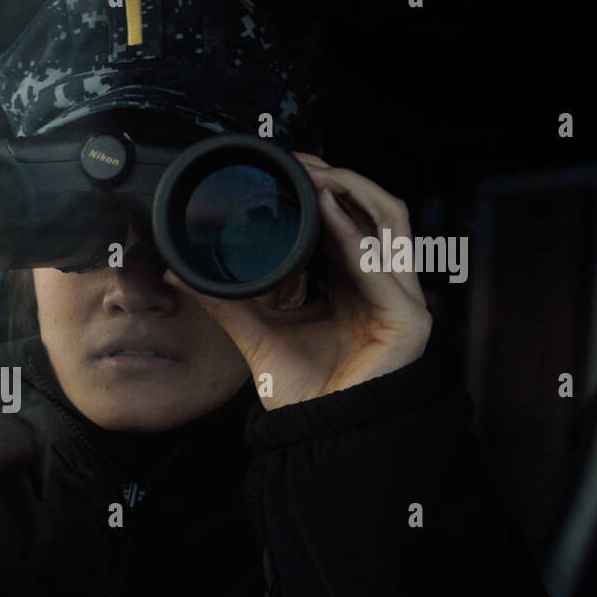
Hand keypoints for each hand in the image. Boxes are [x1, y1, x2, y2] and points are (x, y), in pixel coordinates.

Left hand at [182, 154, 432, 409]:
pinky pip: (383, 265)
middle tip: (300, 161)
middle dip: (340, 179)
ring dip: (353, 192)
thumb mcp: (254, 332)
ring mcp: (401, 298)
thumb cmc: (299, 389)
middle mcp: (380, 284)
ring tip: (316, 175)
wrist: (315, 435)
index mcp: (352, 282)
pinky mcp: (410, 319)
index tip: (287, 168)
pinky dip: (355, 235)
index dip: (324, 190)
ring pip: (390, 222)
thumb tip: (185, 273)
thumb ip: (225, 300)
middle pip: (373, 210)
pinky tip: (329, 213)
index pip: (348, 220)